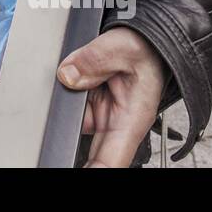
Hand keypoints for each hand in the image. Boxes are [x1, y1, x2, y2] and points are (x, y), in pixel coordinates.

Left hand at [56, 27, 167, 167]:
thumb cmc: (148, 49)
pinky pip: (71, 106)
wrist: (149, 40)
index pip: (110, 162)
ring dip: (67, 108)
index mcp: (130, 120)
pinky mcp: (92, 104)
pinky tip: (74, 76)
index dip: (92, 171)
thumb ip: (93, 61)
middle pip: (89, 151)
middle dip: (72, 142)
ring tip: (80, 77)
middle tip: (62, 135)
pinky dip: (66, 95)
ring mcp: (102, 115)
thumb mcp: (122, 47)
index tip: (74, 168)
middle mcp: (116, 122)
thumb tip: (68, 76)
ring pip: (74, 123)